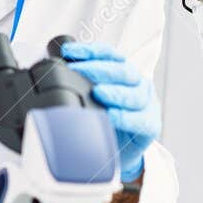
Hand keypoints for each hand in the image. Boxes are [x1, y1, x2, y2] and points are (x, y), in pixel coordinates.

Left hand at [58, 40, 159, 180]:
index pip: (109, 55)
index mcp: (123, 73)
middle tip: (77, 71)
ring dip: (115, 92)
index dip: (90, 51)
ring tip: (98, 93)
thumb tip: (52, 73)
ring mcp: (146, 104)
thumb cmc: (104, 120)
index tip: (68, 52)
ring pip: (134, 94)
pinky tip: (112, 116)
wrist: (118, 150)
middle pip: (122, 71)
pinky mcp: (150, 125)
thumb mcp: (90, 99)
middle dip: (98, 69)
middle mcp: (137, 85)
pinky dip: (125, 118)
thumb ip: (78, 85)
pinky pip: (140, 120)